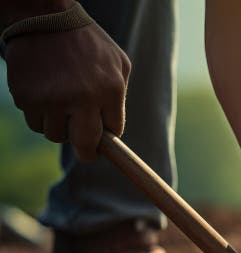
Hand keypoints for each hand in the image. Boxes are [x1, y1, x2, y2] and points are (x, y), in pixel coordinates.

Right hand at [4, 12, 130, 159]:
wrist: (44, 17)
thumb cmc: (86, 41)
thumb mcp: (117, 62)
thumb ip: (119, 95)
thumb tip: (113, 129)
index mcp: (110, 89)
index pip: (112, 132)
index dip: (107, 139)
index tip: (102, 144)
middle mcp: (82, 98)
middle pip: (85, 145)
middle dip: (87, 152)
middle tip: (86, 152)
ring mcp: (52, 99)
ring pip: (55, 135)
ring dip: (58, 126)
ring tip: (60, 104)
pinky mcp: (27, 98)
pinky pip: (35, 122)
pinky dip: (39, 114)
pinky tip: (43, 93)